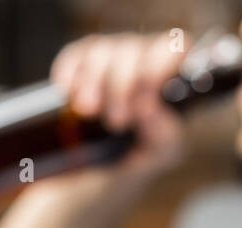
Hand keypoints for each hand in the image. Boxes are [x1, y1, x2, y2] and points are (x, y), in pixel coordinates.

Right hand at [49, 32, 188, 178]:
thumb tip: (148, 106)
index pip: (173, 49)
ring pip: (101, 52)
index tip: (142, 100)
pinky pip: (74, 56)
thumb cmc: (143, 151)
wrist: (106, 165)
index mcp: (169, 75)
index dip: (157, 68)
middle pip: (131, 51)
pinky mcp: (80, 59)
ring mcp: (111, 55)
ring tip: (88, 111)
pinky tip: (68, 93)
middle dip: (120, 86)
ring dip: (92, 81)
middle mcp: (142, 57)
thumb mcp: (159, 150)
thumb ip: (160, 130)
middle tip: (115, 122)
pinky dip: (69, 73)